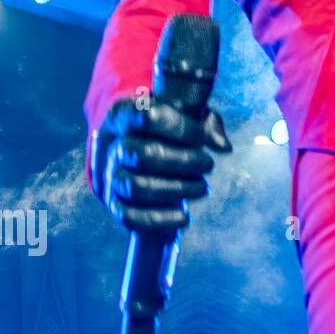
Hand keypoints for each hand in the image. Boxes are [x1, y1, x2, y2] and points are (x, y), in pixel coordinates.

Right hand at [91, 96, 230, 232]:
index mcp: (124, 115)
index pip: (148, 117)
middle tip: (208, 165)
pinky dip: (160, 219)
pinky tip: (184, 216)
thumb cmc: (164, 129)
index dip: (181, 128)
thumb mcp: (184, 114)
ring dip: (177, 190)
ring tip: (202, 188)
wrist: (132, 153)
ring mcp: (110, 176)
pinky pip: (130, 216)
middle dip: (183, 162)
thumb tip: (223, 147)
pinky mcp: (113, 203)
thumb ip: (207, 123)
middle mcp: (111, 145)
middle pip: (143, 155)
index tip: (202, 138)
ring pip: (137, 187)